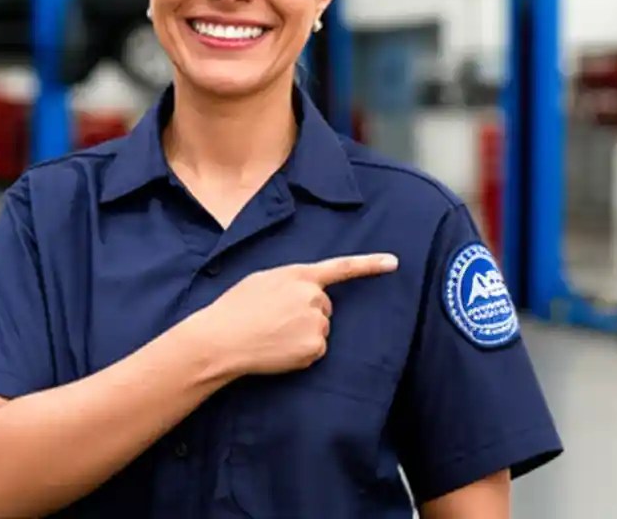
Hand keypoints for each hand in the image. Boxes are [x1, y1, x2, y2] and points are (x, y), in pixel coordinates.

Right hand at [194, 254, 399, 377]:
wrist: (222, 339)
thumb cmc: (235, 308)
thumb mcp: (262, 280)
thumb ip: (290, 281)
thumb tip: (306, 293)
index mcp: (300, 275)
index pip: (341, 268)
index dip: (370, 265)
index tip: (394, 263)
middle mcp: (314, 297)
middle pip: (324, 307)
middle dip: (306, 313)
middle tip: (274, 319)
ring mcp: (317, 324)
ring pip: (320, 330)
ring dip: (301, 333)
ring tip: (272, 334)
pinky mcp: (315, 348)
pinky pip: (315, 350)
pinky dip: (300, 352)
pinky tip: (277, 349)